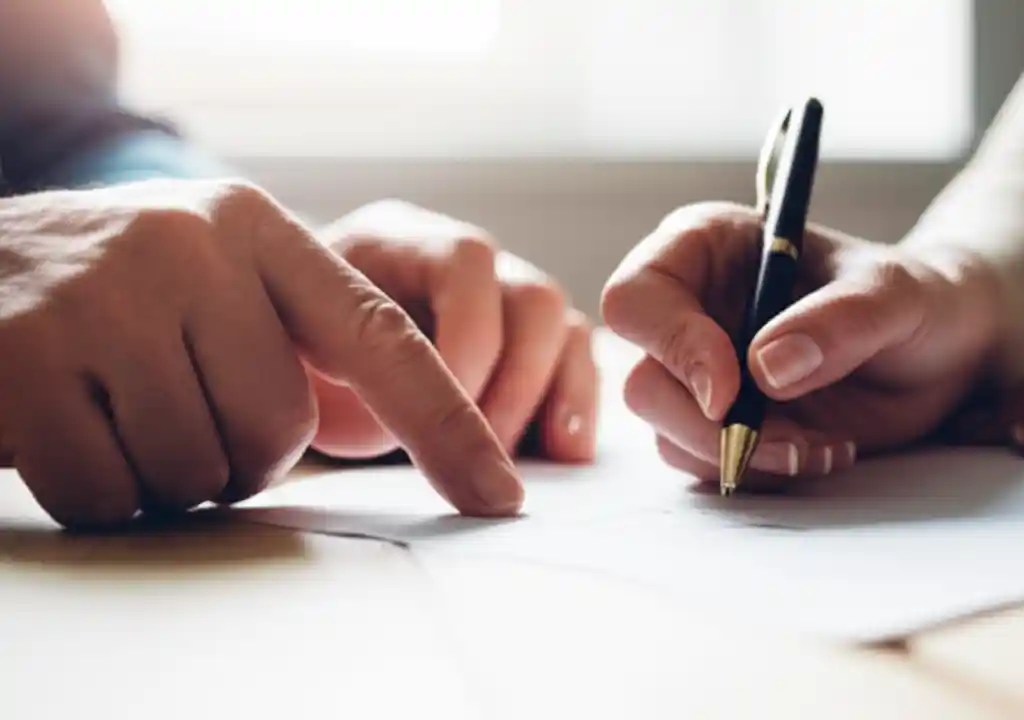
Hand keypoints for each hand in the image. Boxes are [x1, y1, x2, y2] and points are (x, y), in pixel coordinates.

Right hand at [0, 180, 520, 527]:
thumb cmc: (117, 292)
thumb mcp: (216, 274)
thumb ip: (298, 331)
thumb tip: (418, 434)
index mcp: (255, 228)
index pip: (383, 336)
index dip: (448, 424)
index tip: (499, 495)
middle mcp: (189, 249)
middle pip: (282, 431)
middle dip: (240, 455)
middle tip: (177, 408)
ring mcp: (103, 303)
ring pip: (201, 472)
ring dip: (168, 474)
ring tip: (119, 409)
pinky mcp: (26, 368)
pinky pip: (113, 494)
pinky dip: (100, 490)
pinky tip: (65, 427)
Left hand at [309, 200, 596, 462]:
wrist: (286, 366)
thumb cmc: (283, 362)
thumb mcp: (288, 364)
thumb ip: (338, 383)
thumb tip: (392, 433)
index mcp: (397, 239)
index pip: (468, 261)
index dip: (466, 345)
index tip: (434, 414)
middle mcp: (461, 258)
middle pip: (532, 296)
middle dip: (510, 384)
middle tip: (472, 449)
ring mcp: (501, 297)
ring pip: (562, 327)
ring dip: (543, 399)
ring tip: (502, 456)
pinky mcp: (529, 345)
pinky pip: (578, 360)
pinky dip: (575, 408)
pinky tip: (560, 454)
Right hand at [601, 202, 999, 484]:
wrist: (944, 350)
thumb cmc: (917, 299)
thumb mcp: (896, 297)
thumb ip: (839, 321)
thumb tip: (766, 367)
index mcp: (707, 246)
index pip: (638, 296)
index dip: (672, 346)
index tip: (732, 391)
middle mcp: (689, 307)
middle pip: (641, 380)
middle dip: (711, 426)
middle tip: (793, 441)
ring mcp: (699, 370)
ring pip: (668, 432)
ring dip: (743, 454)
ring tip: (822, 444)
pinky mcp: (719, 421)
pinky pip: (704, 463)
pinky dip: (760, 471)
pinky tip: (820, 451)